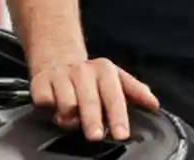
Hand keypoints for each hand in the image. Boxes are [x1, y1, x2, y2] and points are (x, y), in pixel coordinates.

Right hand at [30, 57, 159, 140]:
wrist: (58, 58)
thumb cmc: (91, 76)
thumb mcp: (116, 79)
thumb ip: (135, 91)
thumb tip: (154, 104)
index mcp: (105, 71)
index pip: (114, 96)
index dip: (118, 116)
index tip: (121, 134)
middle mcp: (83, 71)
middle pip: (89, 101)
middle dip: (93, 120)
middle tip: (96, 136)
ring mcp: (61, 76)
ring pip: (66, 105)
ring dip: (69, 118)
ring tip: (72, 118)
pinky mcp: (40, 82)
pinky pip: (45, 102)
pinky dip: (49, 110)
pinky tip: (54, 107)